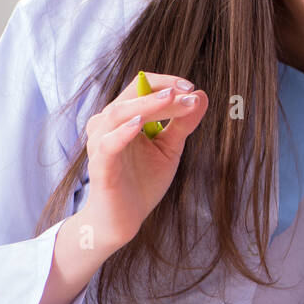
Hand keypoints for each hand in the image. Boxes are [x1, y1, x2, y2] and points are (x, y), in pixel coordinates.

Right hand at [81, 72, 207, 251]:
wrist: (123, 220)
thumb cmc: (142, 181)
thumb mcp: (169, 148)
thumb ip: (184, 123)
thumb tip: (202, 95)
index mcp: (123, 117)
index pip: (140, 87)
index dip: (166, 83)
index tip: (191, 88)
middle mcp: (107, 125)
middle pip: (130, 95)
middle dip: (161, 90)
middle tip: (188, 91)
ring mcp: (101, 144)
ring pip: (118, 113)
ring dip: (147, 105)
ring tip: (171, 98)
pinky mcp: (100, 166)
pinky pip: (108, 143)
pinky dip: (123, 131)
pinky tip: (139, 124)